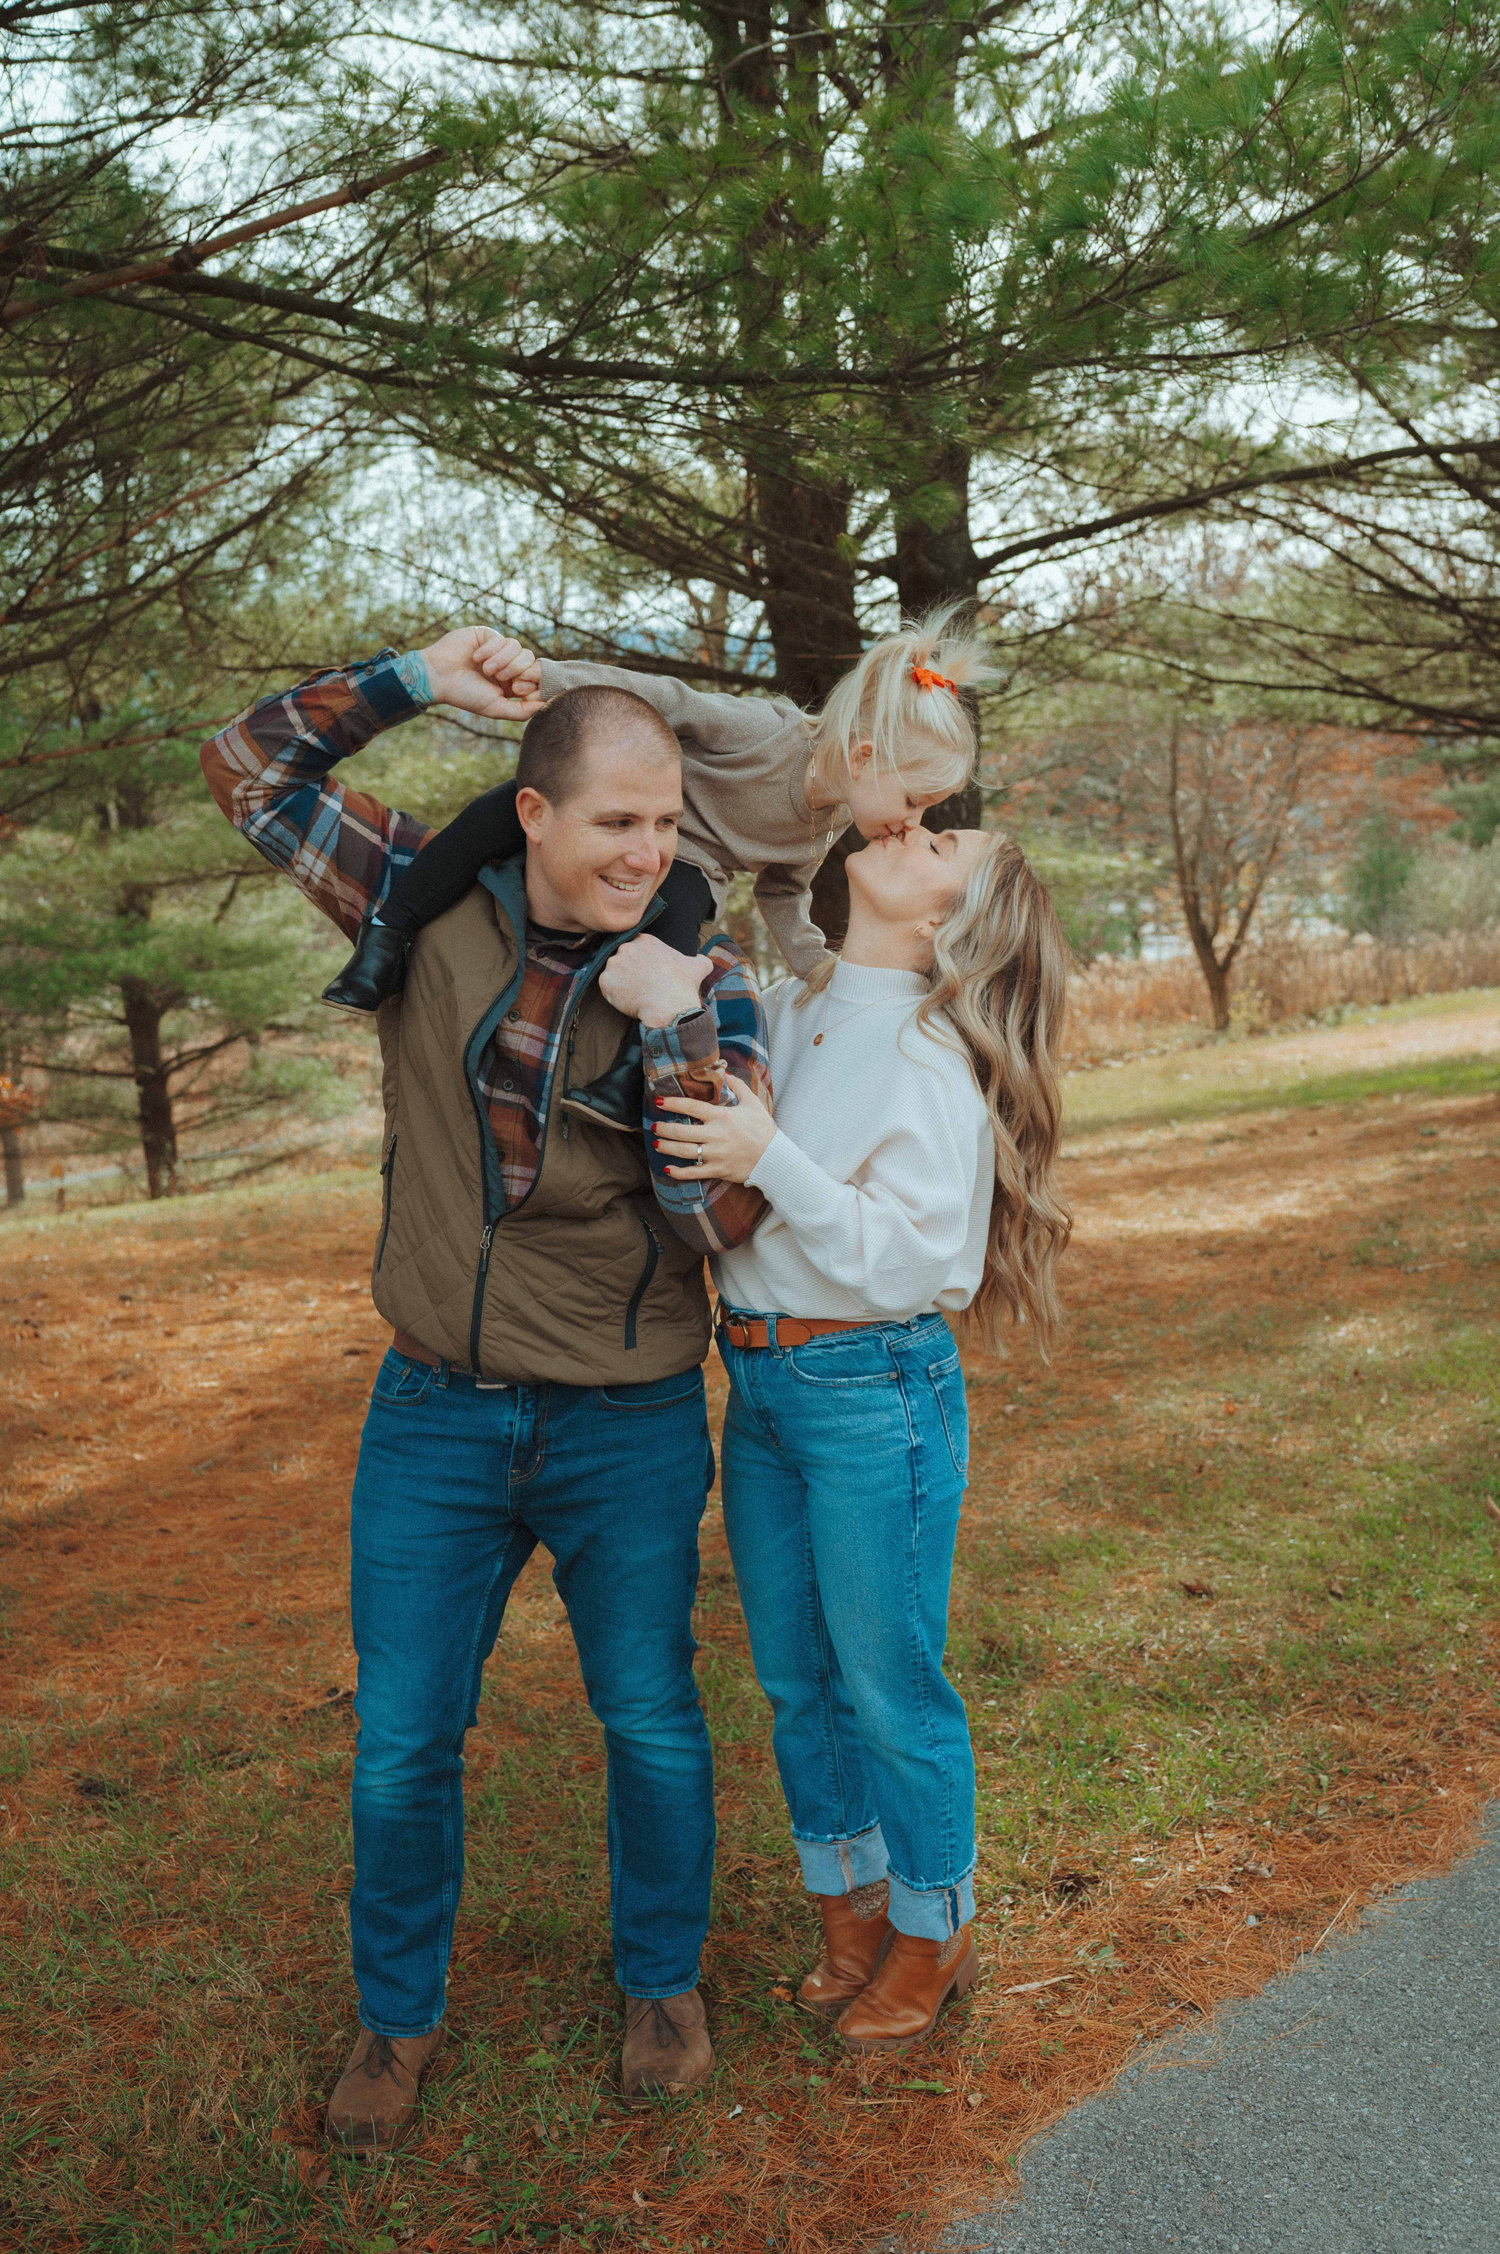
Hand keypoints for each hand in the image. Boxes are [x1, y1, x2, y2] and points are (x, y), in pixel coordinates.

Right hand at [419, 627, 546, 719]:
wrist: (438, 676)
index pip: (535, 675)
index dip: (532, 680)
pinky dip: (490, 650)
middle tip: (499, 678)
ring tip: (485, 669)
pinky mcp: (488, 635)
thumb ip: (521, 711)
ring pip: (518, 647)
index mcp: (511, 683)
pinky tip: (475, 657)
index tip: (517, 689)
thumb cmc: (465, 695)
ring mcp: (498, 648)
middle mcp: (507, 665)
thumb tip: (547, 706)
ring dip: (502, 660)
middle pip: (530, 659)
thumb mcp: (495, 708)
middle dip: (517, 669)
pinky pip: (502, 638)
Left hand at [599, 935, 713, 1026]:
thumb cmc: (683, 986)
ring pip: (614, 972)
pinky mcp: (605, 980)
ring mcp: (614, 963)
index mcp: (645, 940)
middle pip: (623, 958)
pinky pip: (606, 986)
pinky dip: (613, 994)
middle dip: (629, 970)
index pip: (637, 947)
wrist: (669, 1008)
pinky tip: (627, 1000)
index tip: (648, 973)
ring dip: (620, 981)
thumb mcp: (698, 967)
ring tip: (635, 994)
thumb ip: (700, 959)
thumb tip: (704, 960)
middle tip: (641, 985)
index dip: (641, 962)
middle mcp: (627, 947)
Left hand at [654, 1074, 775, 1184]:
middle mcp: (715, 1135)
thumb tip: (724, 1072)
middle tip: (654, 1126)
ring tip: (656, 1143)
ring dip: (667, 1147)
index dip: (672, 1103)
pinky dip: (679, 1172)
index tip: (658, 1101)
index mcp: (722, 1116)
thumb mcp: (753, 1103)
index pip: (691, 1107)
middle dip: (664, 1128)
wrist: (774, 1158)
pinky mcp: (717, 1170)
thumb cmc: (763, 1130)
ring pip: (684, 1151)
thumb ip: (738, 1087)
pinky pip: (693, 1172)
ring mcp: (715, 1154)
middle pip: (681, 1131)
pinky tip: (668, 1168)